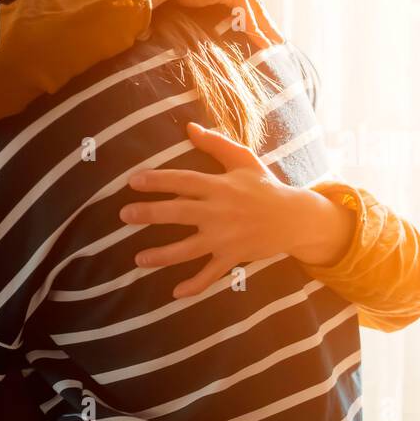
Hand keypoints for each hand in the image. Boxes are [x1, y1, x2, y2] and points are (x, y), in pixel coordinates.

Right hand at [114, 0, 282, 49]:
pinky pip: (248, 14)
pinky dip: (256, 30)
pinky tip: (264, 43)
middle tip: (278, 37)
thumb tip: (200, 7)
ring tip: (276, 43)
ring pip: (256, 9)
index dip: (255, 10)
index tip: (263, 24)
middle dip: (266, 20)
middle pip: (256, 0)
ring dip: (267, 28)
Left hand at [120, 123, 355, 297]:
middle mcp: (219, 212)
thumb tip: (189, 127)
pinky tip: (176, 293)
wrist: (294, 218)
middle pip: (178, 212)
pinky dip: (195, 285)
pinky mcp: (233, 256)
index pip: (183, 181)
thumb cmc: (266, 186)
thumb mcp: (244, 160)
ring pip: (188, 248)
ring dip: (162, 255)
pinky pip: (211, 273)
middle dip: (150, 214)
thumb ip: (217, 143)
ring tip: (138, 259)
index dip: (158, 180)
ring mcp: (225, 237)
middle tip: (124, 216)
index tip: (133, 181)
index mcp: (220, 186)